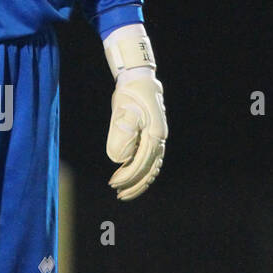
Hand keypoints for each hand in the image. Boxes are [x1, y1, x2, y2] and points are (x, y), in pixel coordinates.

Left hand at [103, 24, 167, 200]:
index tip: (113, 183)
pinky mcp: (153, 137)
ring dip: (138, 181)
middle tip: (117, 193)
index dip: (127, 176)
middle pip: (149, 170)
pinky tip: (131, 177)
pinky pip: (151, 161)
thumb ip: (122, 134)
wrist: (138, 79)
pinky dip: (142, 172)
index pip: (141, 163)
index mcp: (154, 134)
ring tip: (123, 191)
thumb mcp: (122, 110)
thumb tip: (121, 159)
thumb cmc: (130, 94)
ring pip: (152, 168)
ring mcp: (157, 138)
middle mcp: (159, 139)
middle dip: (134, 184)